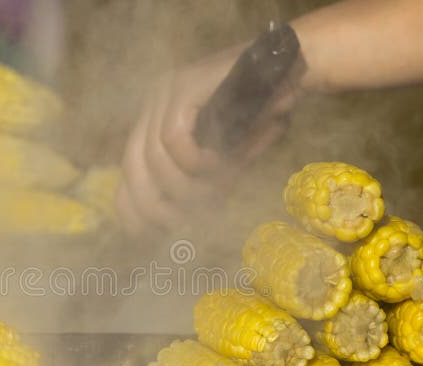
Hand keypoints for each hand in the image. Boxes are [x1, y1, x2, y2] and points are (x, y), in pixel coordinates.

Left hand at [117, 44, 300, 235]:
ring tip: (217, 191)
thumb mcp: (226, 162)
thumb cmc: (262, 119)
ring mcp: (164, 93)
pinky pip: (174, 138)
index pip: (126, 175)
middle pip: (132, 169)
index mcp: (154, 124)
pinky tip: (221, 165)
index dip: (133, 212)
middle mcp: (151, 106)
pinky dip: (196, 162)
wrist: (296, 70)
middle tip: (184, 225)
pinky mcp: (183, 85)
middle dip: (155, 206)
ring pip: (153, 158)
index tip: (153, 238)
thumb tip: (180, 227)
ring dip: (186, 186)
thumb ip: (200, 186)